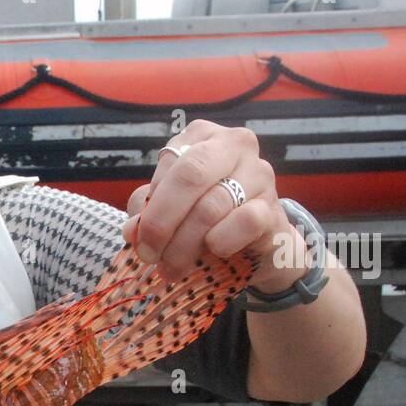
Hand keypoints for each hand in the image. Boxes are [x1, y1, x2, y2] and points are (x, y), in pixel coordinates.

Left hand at [120, 119, 304, 292]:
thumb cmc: (206, 217)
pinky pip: (242, 223)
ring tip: (171, 268)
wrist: (258, 242)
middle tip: (148, 255)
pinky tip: (214, 252)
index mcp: (202, 136)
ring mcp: (259, 173)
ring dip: (183, 246)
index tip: (139, 238)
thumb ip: (146, 211)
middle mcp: (234, 144)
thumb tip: (132, 230)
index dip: (149, 206)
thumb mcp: (170, 208)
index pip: (168, 165)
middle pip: (189, 176)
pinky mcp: (273, 207)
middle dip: (161, 223)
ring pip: (210, 207)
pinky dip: (220, 243)